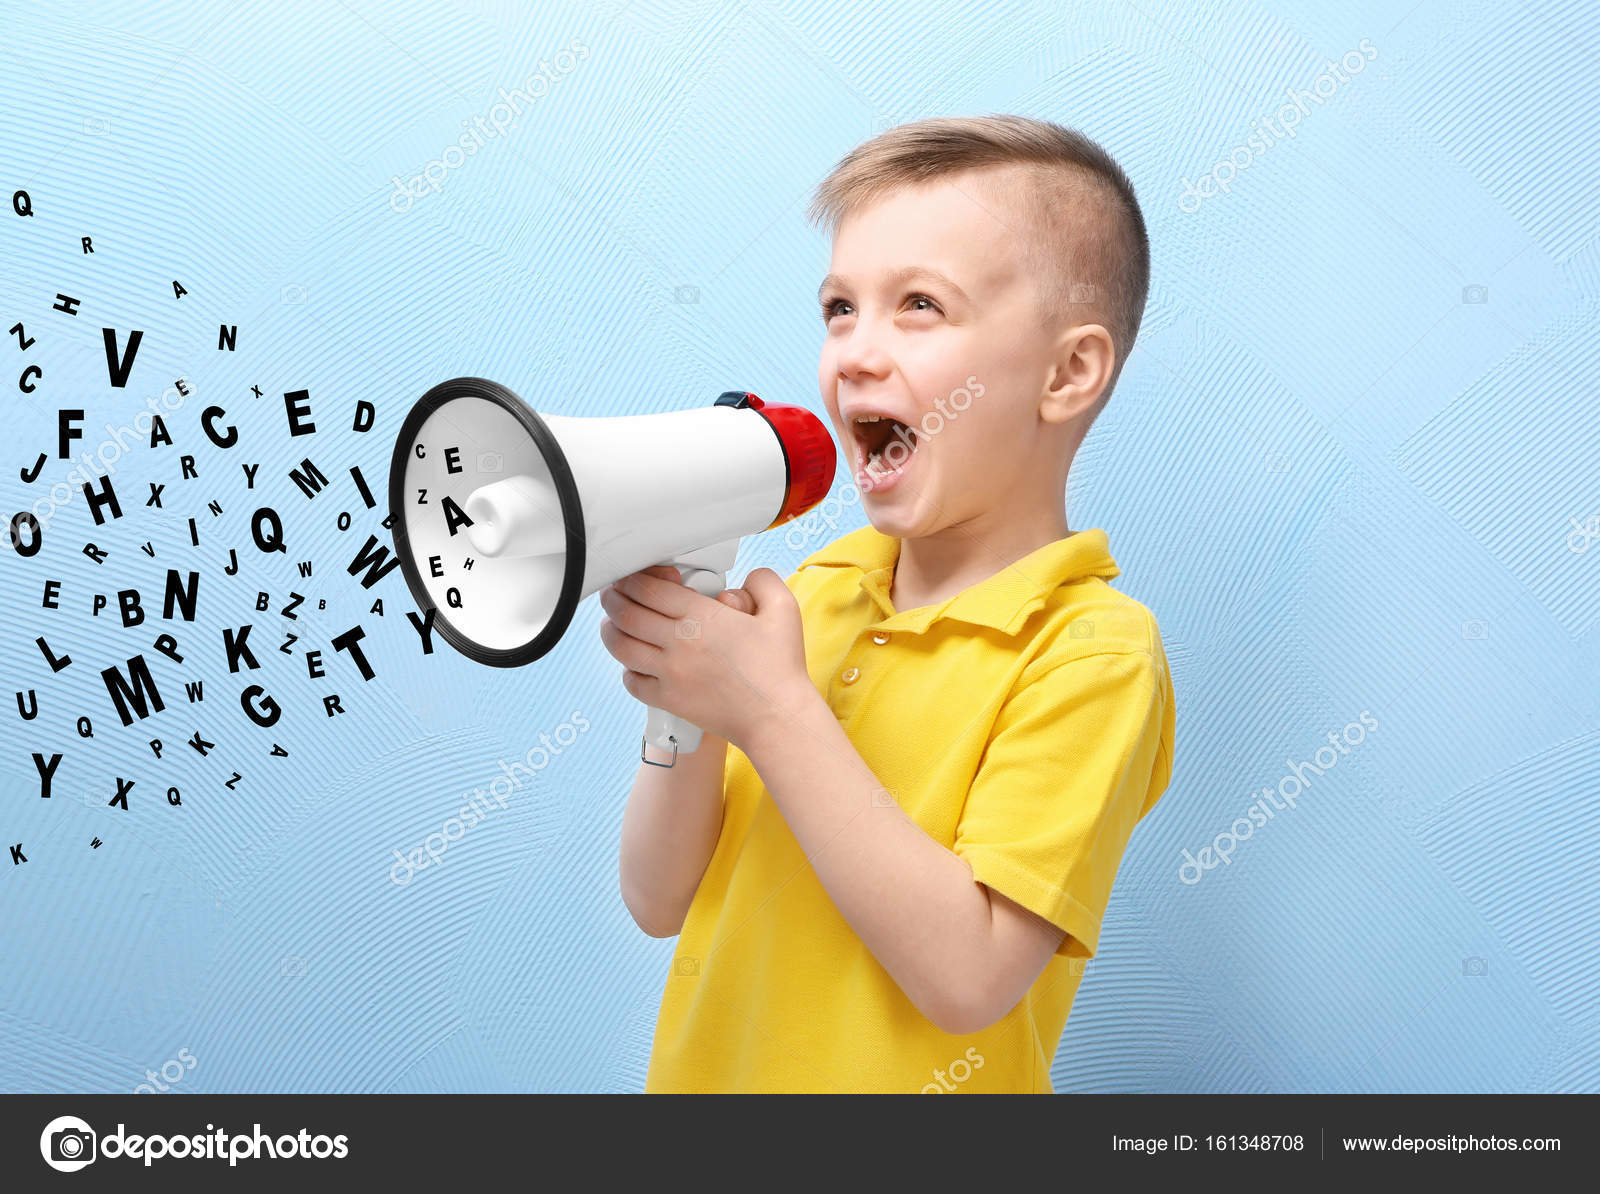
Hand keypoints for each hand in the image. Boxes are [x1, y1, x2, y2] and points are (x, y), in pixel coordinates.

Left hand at [598, 564, 814, 749]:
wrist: (776, 717)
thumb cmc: (780, 667)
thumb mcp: (783, 609)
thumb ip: (762, 581)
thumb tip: (742, 580)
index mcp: (701, 616)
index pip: (648, 588)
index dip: (634, 577)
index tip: (636, 575)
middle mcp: (679, 643)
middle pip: (626, 613)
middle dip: (614, 598)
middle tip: (615, 593)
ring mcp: (669, 674)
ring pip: (620, 645)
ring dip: (611, 630)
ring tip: (613, 623)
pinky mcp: (668, 700)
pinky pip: (632, 680)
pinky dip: (626, 668)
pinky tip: (634, 661)